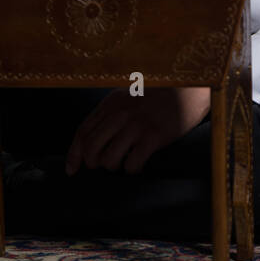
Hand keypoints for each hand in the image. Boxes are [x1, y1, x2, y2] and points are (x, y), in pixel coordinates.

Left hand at [64, 86, 211, 175]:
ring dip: (114, 167)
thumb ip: (111, 114)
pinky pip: (132, 164)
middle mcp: (120, 113)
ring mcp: (136, 125)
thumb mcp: (128, 98)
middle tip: (103, 166)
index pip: (83, 132)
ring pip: (109, 159)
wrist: (189, 90)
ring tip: (124, 162)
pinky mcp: (154, 136)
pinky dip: (133, 169)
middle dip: (93, 163)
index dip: (74, 154)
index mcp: (111, 103)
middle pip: (91, 148)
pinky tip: (140, 163)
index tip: (71, 170)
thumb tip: (92, 141)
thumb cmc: (158, 97)